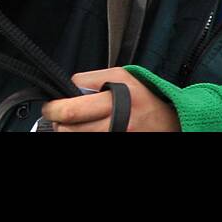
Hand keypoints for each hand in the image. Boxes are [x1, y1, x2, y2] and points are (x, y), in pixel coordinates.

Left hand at [40, 68, 179, 131]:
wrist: (170, 120)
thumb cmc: (142, 96)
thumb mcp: (119, 75)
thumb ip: (90, 80)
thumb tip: (67, 89)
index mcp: (115, 100)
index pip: (71, 110)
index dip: (53, 108)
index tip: (50, 106)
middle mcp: (118, 123)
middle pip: (69, 130)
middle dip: (58, 122)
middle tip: (58, 116)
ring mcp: (119, 137)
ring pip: (77, 138)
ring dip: (70, 132)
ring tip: (77, 123)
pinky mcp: (120, 145)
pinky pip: (90, 143)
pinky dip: (83, 137)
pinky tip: (89, 130)